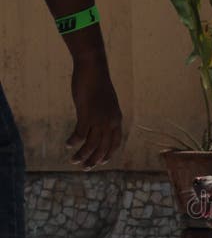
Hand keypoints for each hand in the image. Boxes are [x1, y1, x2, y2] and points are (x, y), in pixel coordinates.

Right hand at [67, 52, 122, 168]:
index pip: (115, 143)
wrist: (93, 69)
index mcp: (117, 119)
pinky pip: (79, 134)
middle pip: (103, 148)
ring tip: (73, 161)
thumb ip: (104, 113)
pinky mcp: (86, 115)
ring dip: (82, 155)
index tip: (101, 162)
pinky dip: (74, 142)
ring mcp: (99, 119)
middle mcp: (110, 122)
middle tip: (85, 168)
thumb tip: (96, 122)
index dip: (108, 154)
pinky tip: (68, 145)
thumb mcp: (105, 101)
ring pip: (91, 144)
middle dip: (94, 160)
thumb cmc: (97, 83)